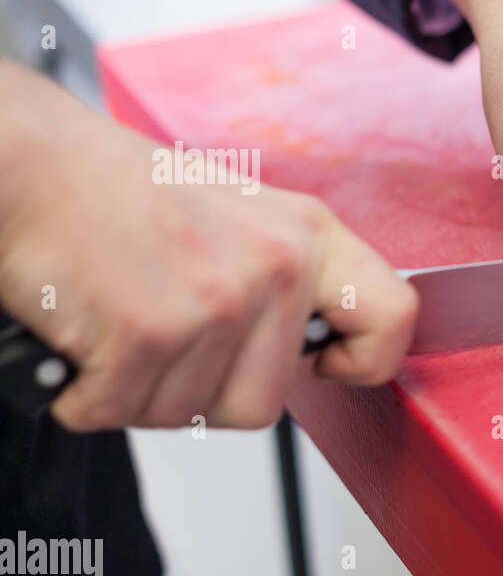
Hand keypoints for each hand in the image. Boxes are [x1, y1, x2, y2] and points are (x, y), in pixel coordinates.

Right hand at [0, 62, 416, 431]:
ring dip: (141, 392)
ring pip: (192, 416)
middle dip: (203, 391)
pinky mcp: (149, 332)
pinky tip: (82, 341)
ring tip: (119, 323)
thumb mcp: (242, 215)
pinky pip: (121, 413)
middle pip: (266, 404)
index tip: (328, 366)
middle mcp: (276, 266)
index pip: (393, 317)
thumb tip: (321, 351)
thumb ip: (289, 279)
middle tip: (161, 334)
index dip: (367, 362)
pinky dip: (86, 395)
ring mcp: (217, 301)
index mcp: (308, 235)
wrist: (32, 159)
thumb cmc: (123, 191)